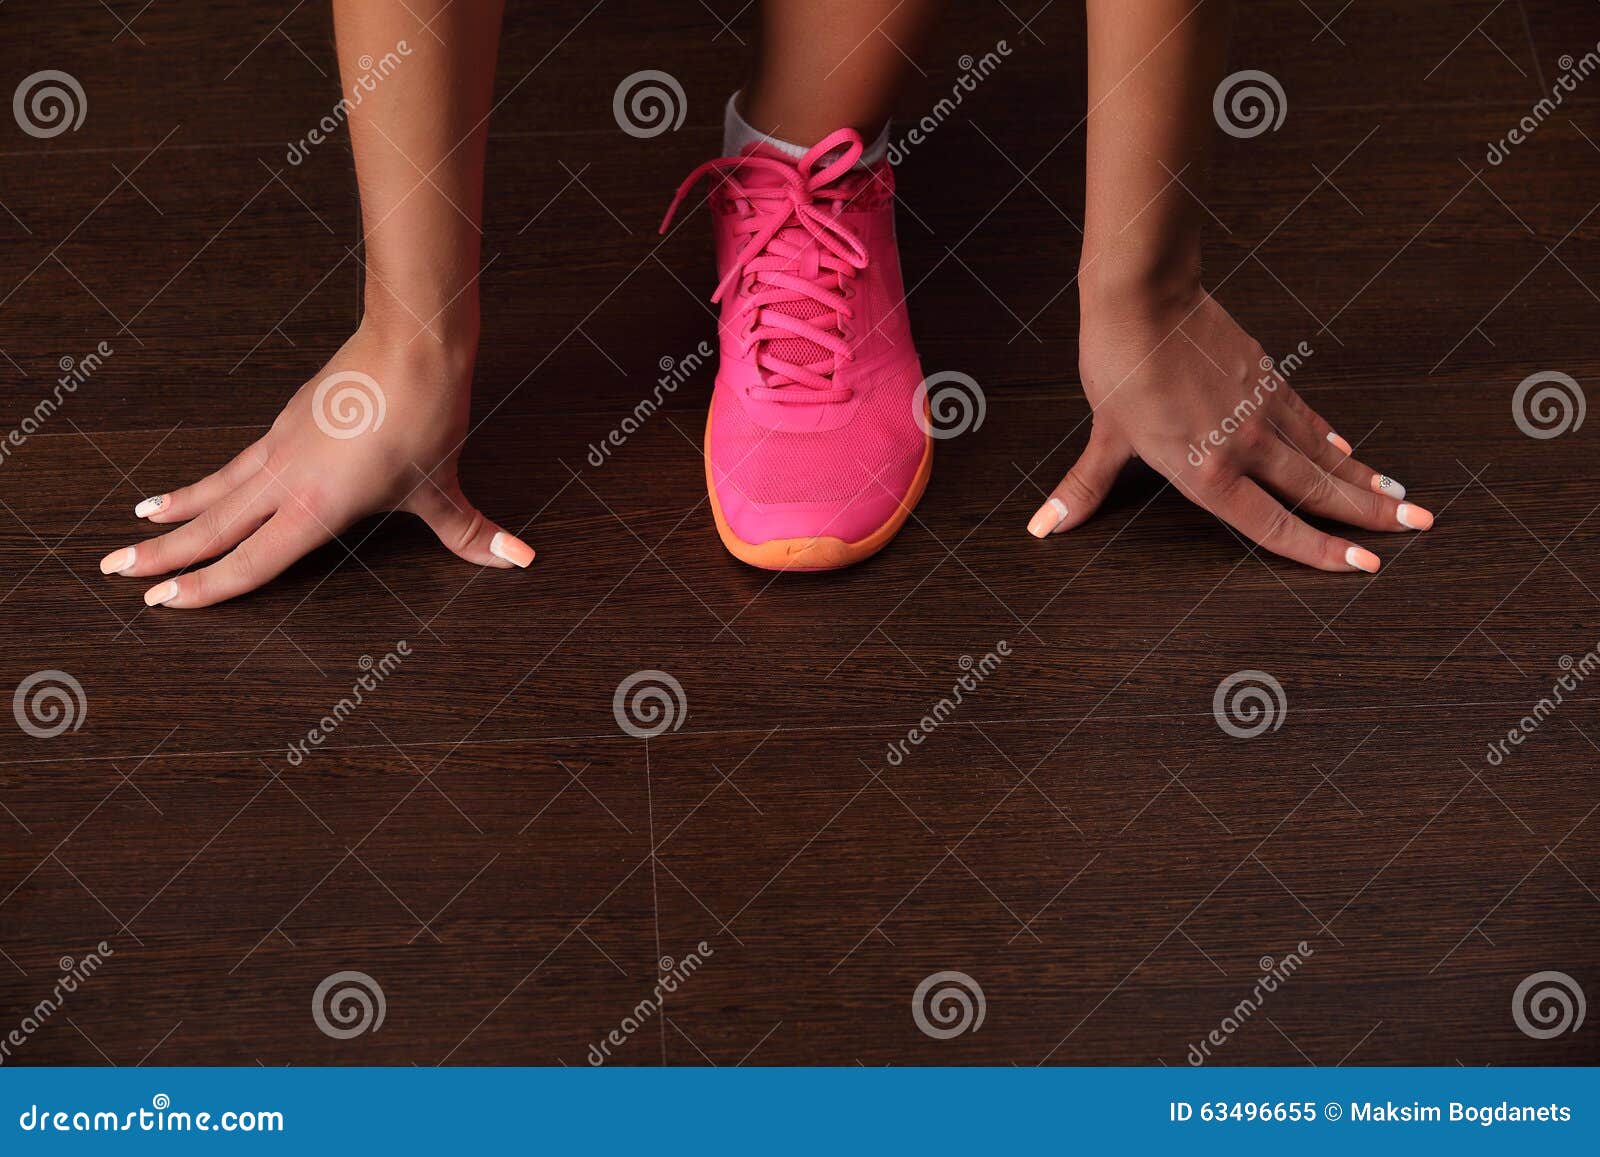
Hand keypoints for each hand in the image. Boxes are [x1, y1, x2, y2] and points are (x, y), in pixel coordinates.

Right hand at [98, 325, 532, 608]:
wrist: (413, 343)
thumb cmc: (425, 414)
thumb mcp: (444, 486)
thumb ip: (472, 532)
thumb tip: (519, 559)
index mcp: (315, 507)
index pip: (251, 561)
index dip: (208, 588)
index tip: (163, 604)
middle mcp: (286, 479)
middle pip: (211, 526)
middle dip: (162, 556)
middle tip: (113, 572)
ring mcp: (282, 445)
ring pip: (216, 490)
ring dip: (174, 513)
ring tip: (137, 529)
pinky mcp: (289, 421)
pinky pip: (237, 461)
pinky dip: (210, 480)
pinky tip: (199, 487)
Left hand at [1029, 289, 1430, 570]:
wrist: (1144, 296)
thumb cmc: (1120, 365)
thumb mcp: (1103, 436)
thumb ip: (1083, 489)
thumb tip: (1043, 527)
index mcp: (1206, 473)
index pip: (1272, 526)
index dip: (1318, 551)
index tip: (1361, 566)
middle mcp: (1245, 448)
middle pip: (1318, 491)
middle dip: (1370, 517)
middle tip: (1418, 529)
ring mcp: (1262, 410)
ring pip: (1325, 455)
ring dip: (1365, 480)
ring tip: (1405, 500)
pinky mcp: (1266, 377)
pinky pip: (1308, 418)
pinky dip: (1333, 439)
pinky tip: (1352, 452)